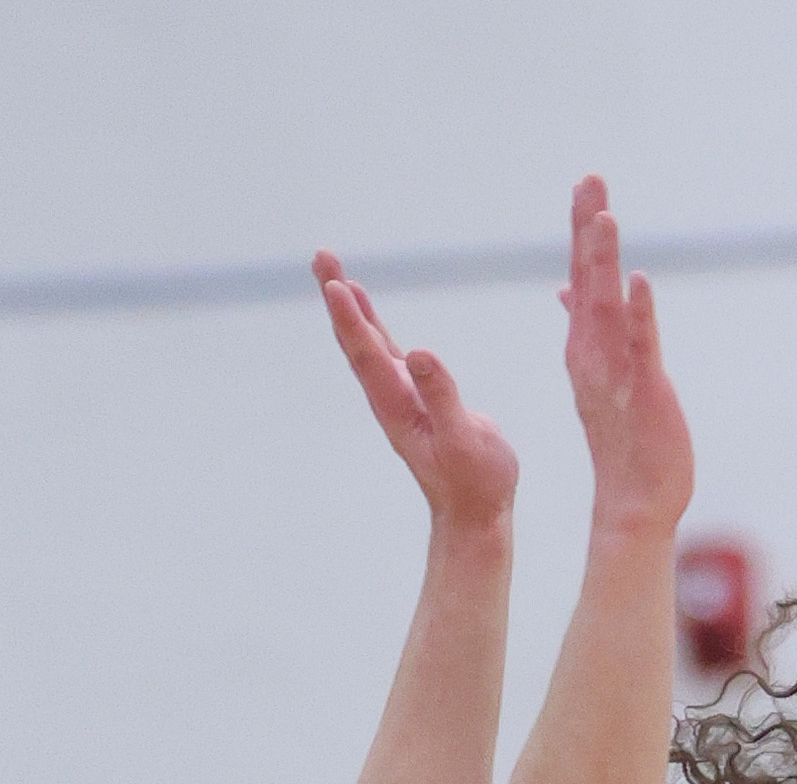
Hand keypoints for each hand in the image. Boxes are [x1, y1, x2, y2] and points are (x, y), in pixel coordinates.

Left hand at [314, 253, 517, 531]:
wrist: (475, 513)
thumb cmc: (475, 482)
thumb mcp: (464, 439)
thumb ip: (442, 396)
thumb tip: (421, 354)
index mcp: (398, 405)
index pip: (367, 353)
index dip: (350, 318)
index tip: (337, 283)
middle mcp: (390, 397)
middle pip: (355, 340)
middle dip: (337, 298)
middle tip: (321, 257)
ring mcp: (399, 397)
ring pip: (365, 343)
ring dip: (348, 306)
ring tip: (333, 271)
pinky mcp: (414, 398)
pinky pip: (382, 352)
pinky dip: (368, 324)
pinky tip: (362, 307)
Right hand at [562, 177, 693, 536]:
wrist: (635, 501)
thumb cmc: (626, 443)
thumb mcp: (603, 377)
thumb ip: (589, 332)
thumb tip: (570, 291)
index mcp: (588, 349)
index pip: (582, 281)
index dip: (583, 234)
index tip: (586, 188)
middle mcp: (596, 353)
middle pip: (589, 280)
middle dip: (589, 229)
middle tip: (590, 179)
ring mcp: (617, 370)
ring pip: (609, 306)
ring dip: (606, 262)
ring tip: (605, 217)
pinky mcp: (644, 390)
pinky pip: (641, 347)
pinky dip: (639, 314)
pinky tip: (639, 282)